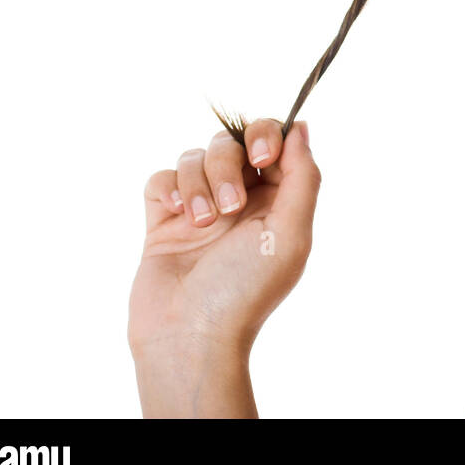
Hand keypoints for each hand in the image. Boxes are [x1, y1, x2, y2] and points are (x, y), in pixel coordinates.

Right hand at [128, 118, 319, 364]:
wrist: (187, 336)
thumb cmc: (245, 291)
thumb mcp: (290, 233)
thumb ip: (303, 177)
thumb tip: (302, 128)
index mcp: (278, 202)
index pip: (274, 142)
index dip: (266, 137)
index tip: (262, 158)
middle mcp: (241, 201)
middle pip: (231, 143)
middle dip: (228, 166)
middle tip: (232, 207)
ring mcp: (200, 208)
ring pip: (195, 157)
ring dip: (199, 185)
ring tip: (202, 225)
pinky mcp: (164, 220)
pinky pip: (162, 178)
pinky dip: (169, 189)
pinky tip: (176, 216)